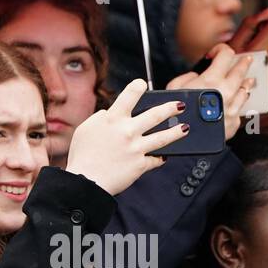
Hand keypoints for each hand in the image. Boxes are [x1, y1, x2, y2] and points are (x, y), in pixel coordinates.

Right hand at [65, 79, 186, 195]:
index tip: (143, 85)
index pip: (130, 94)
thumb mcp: (86, 129)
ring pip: (163, 137)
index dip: (138, 86)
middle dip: (170, 107)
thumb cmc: (82, 156)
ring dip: (177, 131)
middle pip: (156, 115)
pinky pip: (155, 160)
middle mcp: (128, 131)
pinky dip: (160, 158)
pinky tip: (165, 156)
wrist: (85, 182)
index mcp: (113, 119)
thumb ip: (101, 118)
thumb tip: (111, 113)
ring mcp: (136, 148)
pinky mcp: (140, 165)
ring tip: (185, 128)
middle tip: (179, 105)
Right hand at [167, 44, 253, 138]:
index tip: (217, 54)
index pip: (226, 54)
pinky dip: (237, 105)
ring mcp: (232, 109)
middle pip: (242, 70)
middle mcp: (226, 93)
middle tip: (247, 59)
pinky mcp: (234, 123)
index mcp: (212, 80)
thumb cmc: (176, 115)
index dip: (221, 50)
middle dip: (243, 62)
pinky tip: (235, 103)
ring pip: (246, 91)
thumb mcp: (175, 88)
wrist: (184, 141)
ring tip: (248, 80)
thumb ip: (188, 76)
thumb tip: (198, 75)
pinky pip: (240, 110)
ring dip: (246, 83)